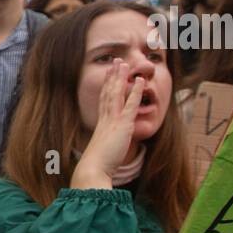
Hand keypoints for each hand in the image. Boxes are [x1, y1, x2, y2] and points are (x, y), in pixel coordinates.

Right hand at [72, 61, 142, 188]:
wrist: (93, 169)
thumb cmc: (96, 166)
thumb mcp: (101, 153)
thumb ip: (105, 147)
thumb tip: (106, 150)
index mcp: (101, 125)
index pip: (104, 101)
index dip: (106, 87)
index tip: (108, 76)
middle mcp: (106, 119)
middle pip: (108, 93)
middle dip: (112, 77)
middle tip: (115, 62)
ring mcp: (113, 121)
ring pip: (116, 94)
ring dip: (120, 78)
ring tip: (124, 64)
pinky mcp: (122, 125)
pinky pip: (130, 105)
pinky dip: (135, 92)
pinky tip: (139, 81)